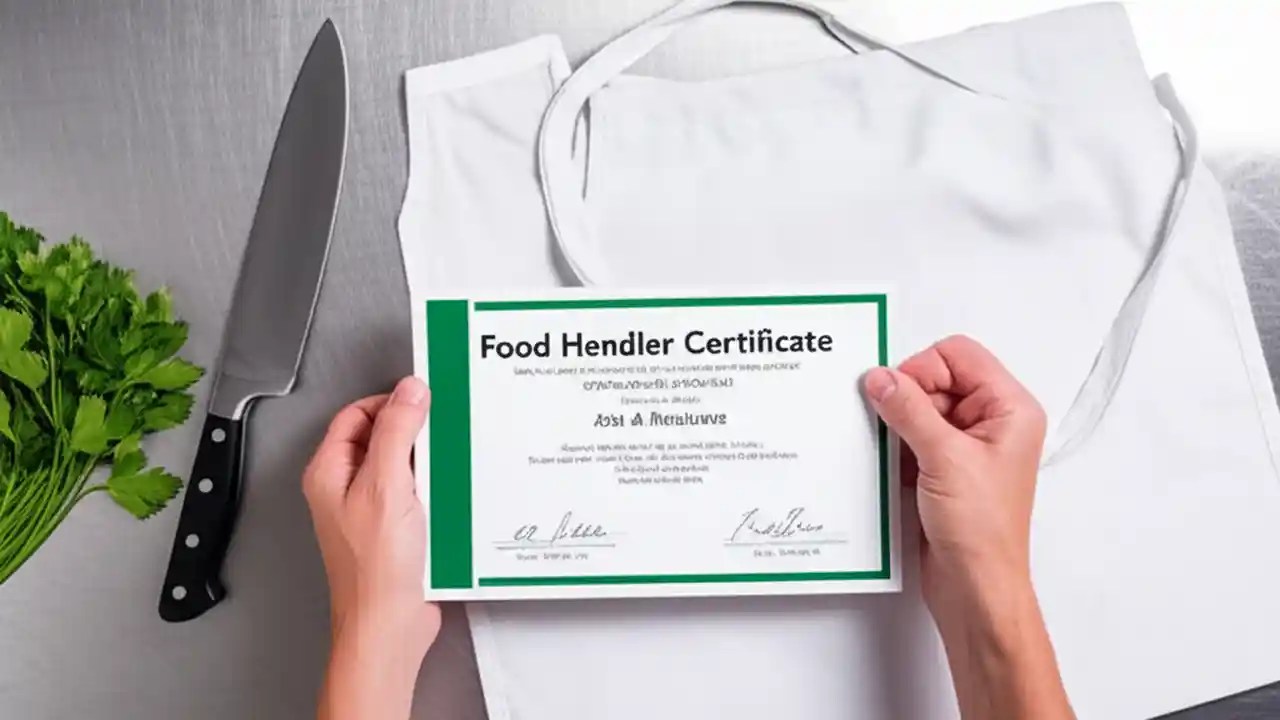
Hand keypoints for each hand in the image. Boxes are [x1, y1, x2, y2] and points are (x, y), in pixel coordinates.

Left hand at [304, 376, 436, 719]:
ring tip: (449, 460)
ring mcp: (370, 509)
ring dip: (429, 461)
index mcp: (330, 472)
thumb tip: (409, 390)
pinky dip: (436, 487)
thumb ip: (396, 432)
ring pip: (403, 466)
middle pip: (381, 438)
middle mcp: (346, 488)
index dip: (389, 402)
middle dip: (414, 431)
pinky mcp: (395, 529)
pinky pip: (417, 493)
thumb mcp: (386, 486)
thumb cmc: (375, 569)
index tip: (423, 399)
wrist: (389, 625)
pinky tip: (452, 490)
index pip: (357, 415)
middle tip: (442, 428)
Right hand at [864, 334, 1044, 602]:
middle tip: (890, 426)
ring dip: (897, 426)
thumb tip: (879, 377)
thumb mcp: (943, 458)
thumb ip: (908, 410)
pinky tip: (891, 468)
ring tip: (896, 454)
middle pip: (936, 379)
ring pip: (919, 409)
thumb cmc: (983, 532)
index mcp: (1009, 409)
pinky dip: (894, 447)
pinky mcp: (943, 469)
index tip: (896, 395)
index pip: (958, 355)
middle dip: (906, 399)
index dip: (921, 368)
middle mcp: (991, 423)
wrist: (975, 587)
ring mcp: (966, 447)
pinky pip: (911, 438)